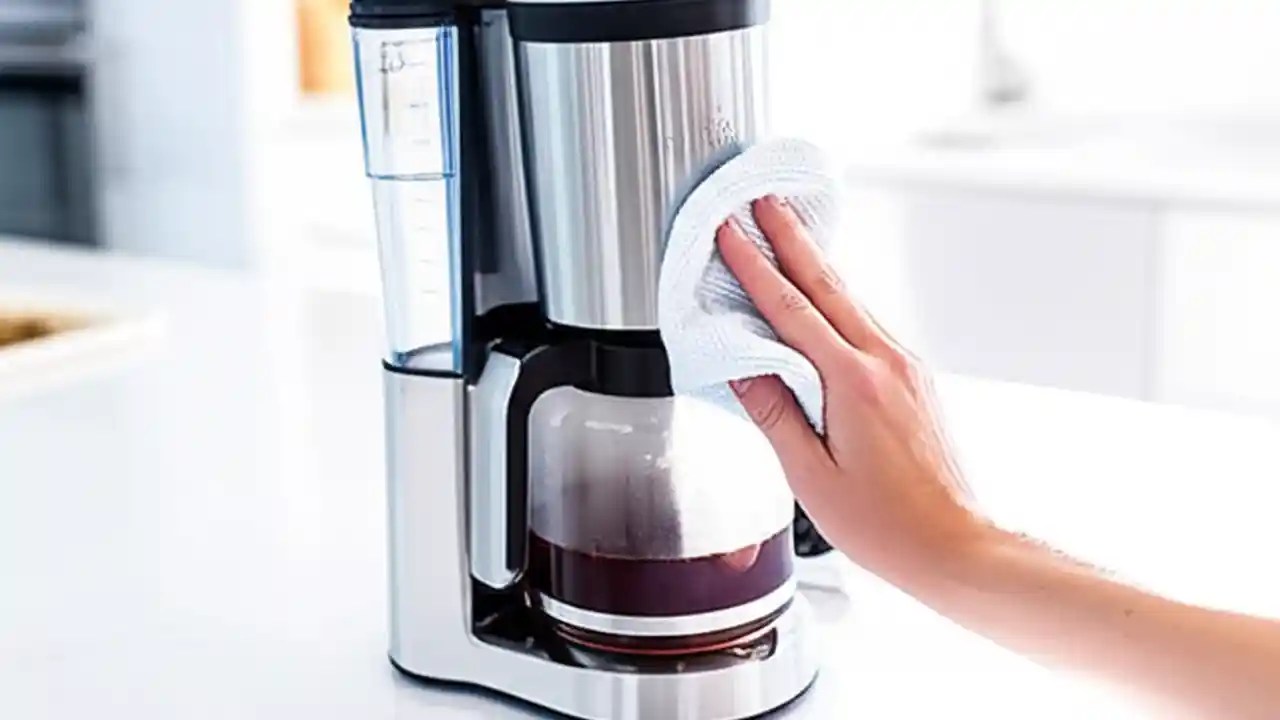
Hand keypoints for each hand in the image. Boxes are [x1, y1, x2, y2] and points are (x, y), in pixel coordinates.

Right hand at [718, 196, 990, 589]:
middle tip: (765, 199)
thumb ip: (774, 415)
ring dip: (815, 264)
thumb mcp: (810, 476)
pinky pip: (867, 324)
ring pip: (851, 301)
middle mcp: (886, 363)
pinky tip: (824, 298)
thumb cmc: (887, 524)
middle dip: (791, 238)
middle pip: (828, 285)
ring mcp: (906, 367)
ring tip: (789, 234)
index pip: (791, 310)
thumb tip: (742, 369)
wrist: (955, 545)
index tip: (732, 232)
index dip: (756, 268)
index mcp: (853, 383)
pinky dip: (838, 300)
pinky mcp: (915, 380)